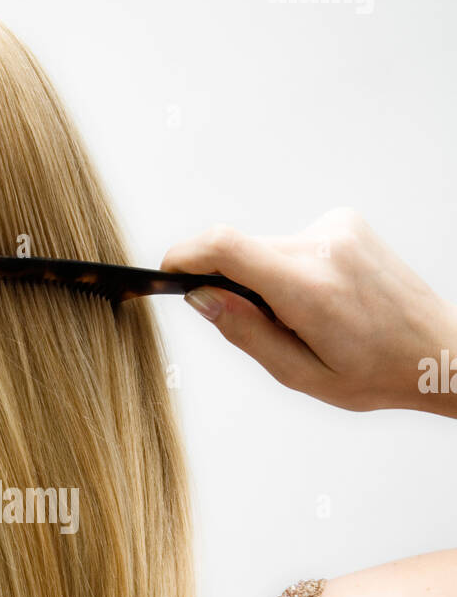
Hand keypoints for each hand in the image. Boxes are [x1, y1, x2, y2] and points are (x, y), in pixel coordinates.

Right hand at [161, 208, 456, 415]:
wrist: (437, 348)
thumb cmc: (375, 373)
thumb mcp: (301, 375)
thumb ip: (246, 334)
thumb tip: (200, 298)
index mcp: (310, 289)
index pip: (226, 247)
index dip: (185, 256)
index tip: (167, 273)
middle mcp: (323, 246)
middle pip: (242, 252)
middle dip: (234, 287)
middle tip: (267, 328)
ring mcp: (337, 227)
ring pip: (266, 250)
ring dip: (267, 281)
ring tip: (309, 319)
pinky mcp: (344, 221)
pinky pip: (291, 244)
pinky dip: (292, 271)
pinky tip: (325, 299)